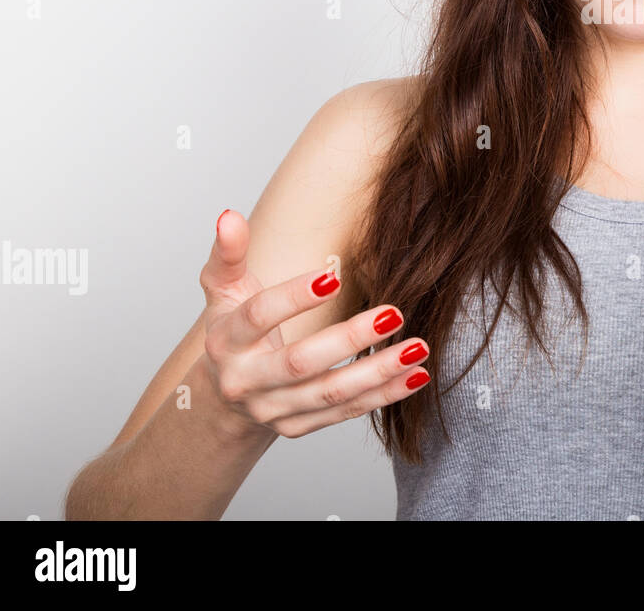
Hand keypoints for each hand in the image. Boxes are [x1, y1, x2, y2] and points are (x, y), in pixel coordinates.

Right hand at [198, 208, 431, 439]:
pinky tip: (416, 375)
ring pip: (330, 393)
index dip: (294, 297)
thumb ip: (229, 253)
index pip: (259, 317)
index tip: (333, 276)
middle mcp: (246, 381)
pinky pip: (346, 412)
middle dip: (349, 339)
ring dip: (378, 371)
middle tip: (394, 313)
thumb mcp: (224, 290)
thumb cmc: (235, 329)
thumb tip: (228, 216)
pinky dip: (384, 395)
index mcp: (227, 340)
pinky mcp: (296, 427)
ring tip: (418, 347)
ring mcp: (271, 409)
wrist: (224, 395)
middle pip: (300, 362)